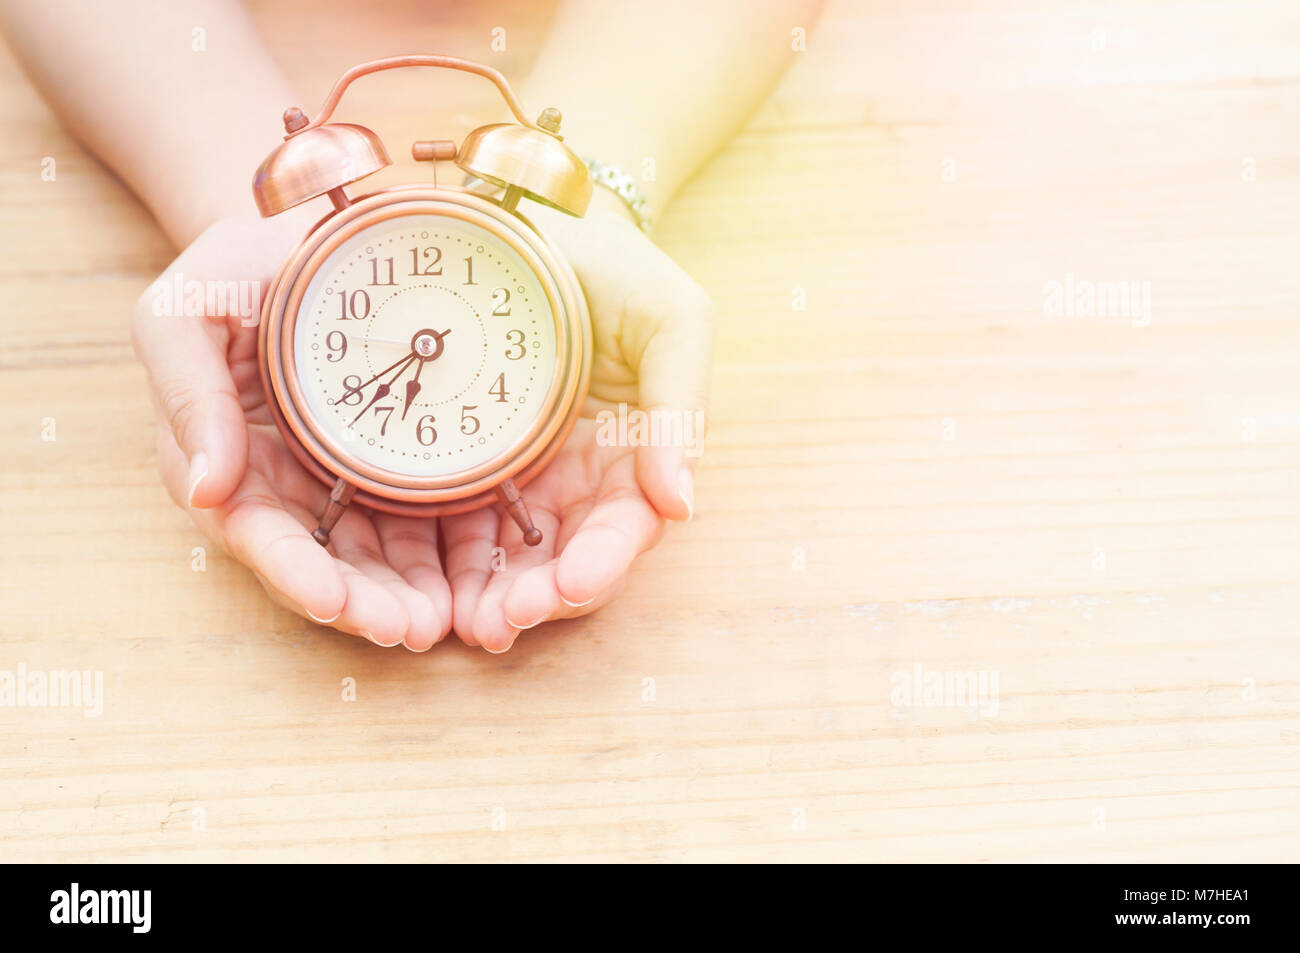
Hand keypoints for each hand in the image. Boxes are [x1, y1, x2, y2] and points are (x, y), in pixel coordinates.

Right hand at [131, 216, 452, 650]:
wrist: (306, 238)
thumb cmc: (235, 274)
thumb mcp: (187, 312)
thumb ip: (187, 392)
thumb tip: (207, 489)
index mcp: (230, 460)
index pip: (257, 531)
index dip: (291, 570)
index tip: (330, 600)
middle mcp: (286, 485)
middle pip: (322, 560)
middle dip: (360, 602)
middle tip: (408, 628)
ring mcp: (344, 481)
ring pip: (375, 555)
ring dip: (404, 593)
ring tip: (440, 623)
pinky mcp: (397, 467)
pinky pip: (421, 518)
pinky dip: (442, 554)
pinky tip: (471, 582)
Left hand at [442, 198, 713, 651]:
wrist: (544, 218)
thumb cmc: (619, 269)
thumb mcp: (673, 321)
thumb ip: (680, 407)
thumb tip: (681, 504)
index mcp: (633, 455)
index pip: (625, 528)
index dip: (602, 564)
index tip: (571, 587)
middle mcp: (579, 477)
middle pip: (563, 557)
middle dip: (537, 598)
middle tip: (499, 624)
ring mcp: (522, 472)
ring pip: (509, 554)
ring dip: (490, 595)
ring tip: (463, 624)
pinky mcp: (468, 457)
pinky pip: (457, 517)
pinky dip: (446, 559)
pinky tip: (426, 586)